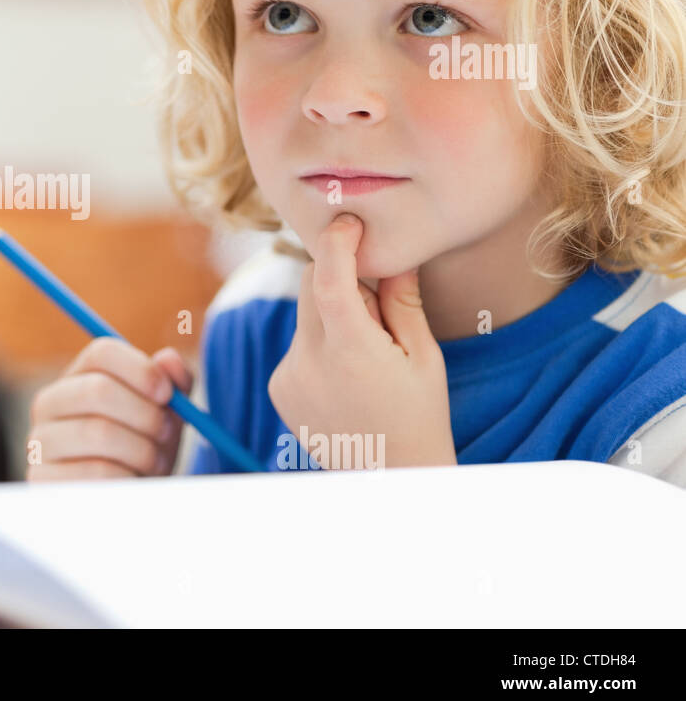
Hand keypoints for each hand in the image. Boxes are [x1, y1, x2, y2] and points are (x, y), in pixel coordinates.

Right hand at [25, 339, 189, 479]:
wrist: (120, 500)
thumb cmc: (143, 449)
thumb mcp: (163, 415)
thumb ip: (172, 384)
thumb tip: (169, 360)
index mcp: (78, 377)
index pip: (102, 353)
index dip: (141, 369)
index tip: (167, 394)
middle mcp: (50, 403)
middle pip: (98, 389)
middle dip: (145, 414)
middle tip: (167, 434)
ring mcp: (40, 440)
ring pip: (99, 432)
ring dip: (142, 450)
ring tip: (154, 463)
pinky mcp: (42, 478)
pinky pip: (95, 472)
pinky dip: (127, 478)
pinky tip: (132, 482)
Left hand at [266, 212, 455, 468]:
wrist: (389, 478)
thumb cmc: (419, 416)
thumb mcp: (423, 357)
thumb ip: (401, 301)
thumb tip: (391, 252)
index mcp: (351, 352)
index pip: (330, 279)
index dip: (337, 243)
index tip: (347, 221)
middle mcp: (308, 362)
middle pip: (313, 289)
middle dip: (343, 281)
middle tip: (379, 306)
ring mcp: (287, 376)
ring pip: (306, 318)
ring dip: (333, 318)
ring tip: (368, 360)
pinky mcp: (277, 387)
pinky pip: (298, 345)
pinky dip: (320, 345)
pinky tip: (347, 380)